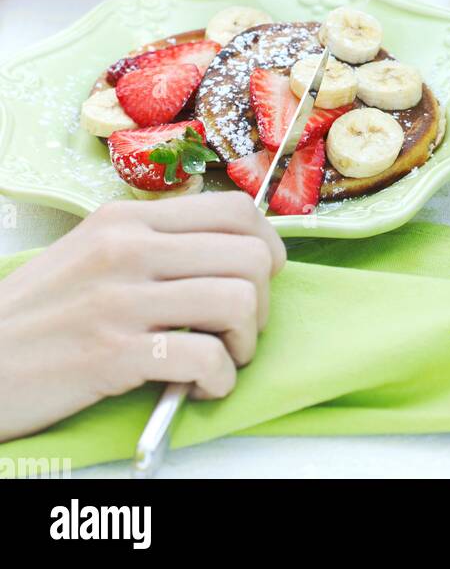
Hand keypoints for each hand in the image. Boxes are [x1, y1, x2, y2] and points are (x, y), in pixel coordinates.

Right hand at [0, 194, 286, 441]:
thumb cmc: (36, 315)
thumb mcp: (90, 253)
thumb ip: (151, 244)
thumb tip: (224, 253)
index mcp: (126, 219)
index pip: (234, 209)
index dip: (267, 245)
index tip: (261, 276)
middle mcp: (128, 249)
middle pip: (248, 254)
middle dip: (262, 300)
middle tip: (240, 329)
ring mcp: (121, 300)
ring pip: (238, 300)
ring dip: (246, 341)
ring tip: (223, 358)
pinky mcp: (114, 355)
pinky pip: (206, 358)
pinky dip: (218, 380)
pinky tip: (197, 387)